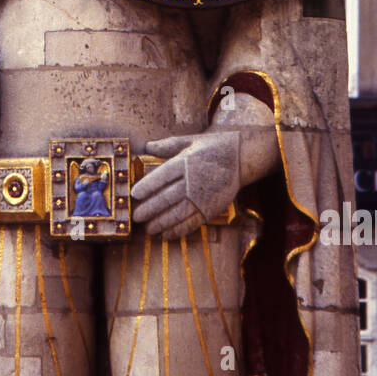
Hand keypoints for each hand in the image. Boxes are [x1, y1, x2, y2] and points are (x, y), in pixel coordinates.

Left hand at [131, 119, 280, 238]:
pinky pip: (193, 222)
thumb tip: (147, 146)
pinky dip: (179, 230)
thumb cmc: (213, 147)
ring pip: (179, 213)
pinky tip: (167, 234)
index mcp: (186, 162)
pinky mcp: (212, 207)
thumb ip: (168, 145)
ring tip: (149, 229)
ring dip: (162, 223)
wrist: (241, 157)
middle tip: (136, 217)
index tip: (134, 194)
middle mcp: (194, 180)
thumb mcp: (191, 140)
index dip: (147, 186)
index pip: (162, 176)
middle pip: (168, 197)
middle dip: (150, 209)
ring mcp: (204, 195)